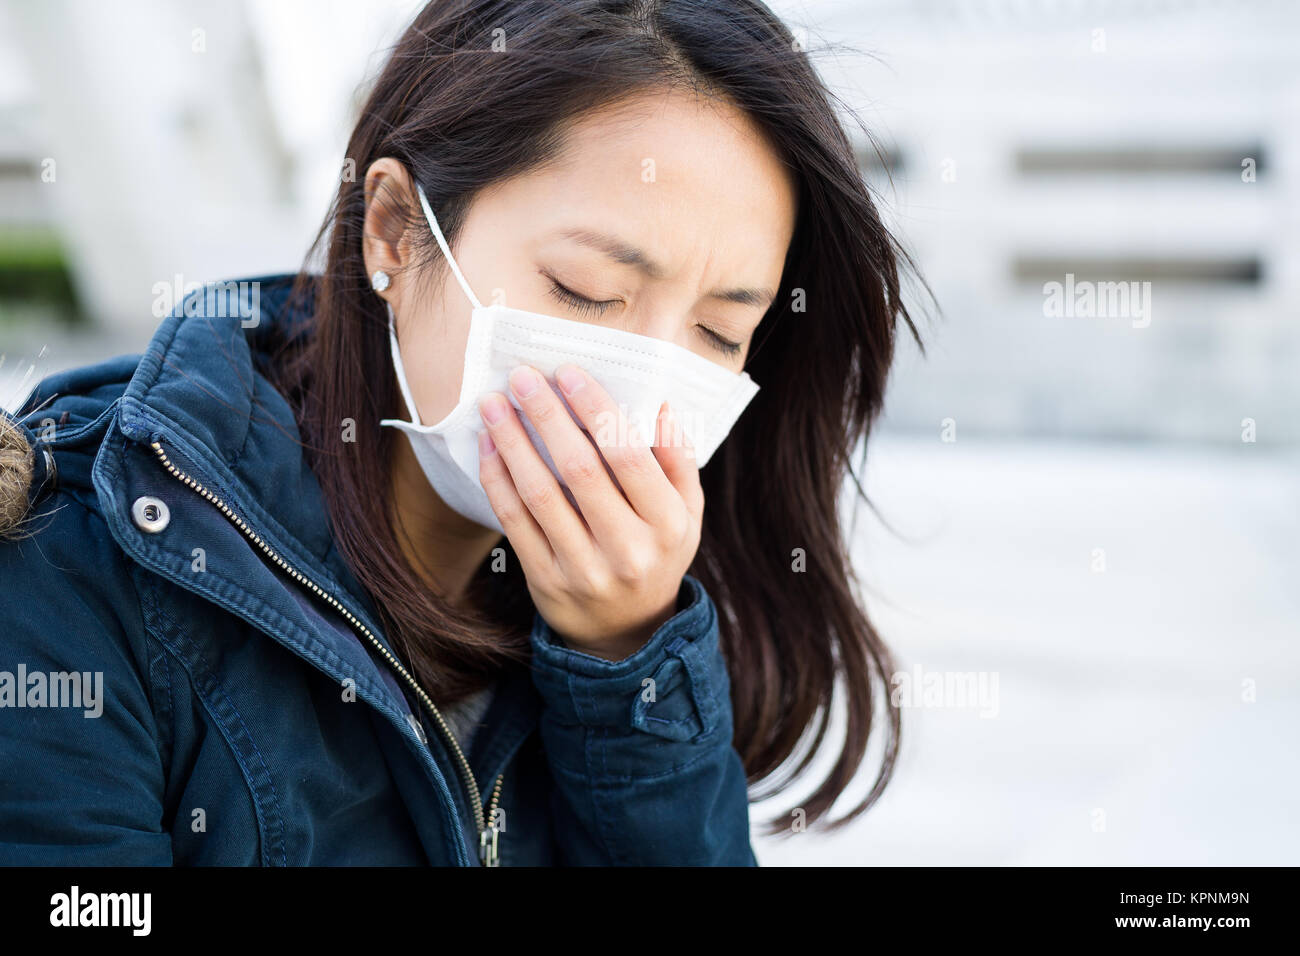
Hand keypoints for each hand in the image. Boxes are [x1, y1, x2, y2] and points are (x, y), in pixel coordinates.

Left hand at [476, 363, 703, 660]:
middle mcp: (627, 548)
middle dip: (548, 416)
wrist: (626, 632)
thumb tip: (661, 407)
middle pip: (580, 470)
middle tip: (524, 376)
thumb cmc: (656, 553)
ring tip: (495, 403)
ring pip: (540, 494)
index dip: (596, 410)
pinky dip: (497, 479)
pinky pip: (515, 522)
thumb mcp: (685, 514)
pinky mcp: (545, 581)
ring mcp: (583, 568)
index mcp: (666, 524)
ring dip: (513, 442)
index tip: (569, 373)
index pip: (629, 456)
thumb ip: (678, 462)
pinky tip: (488, 446)